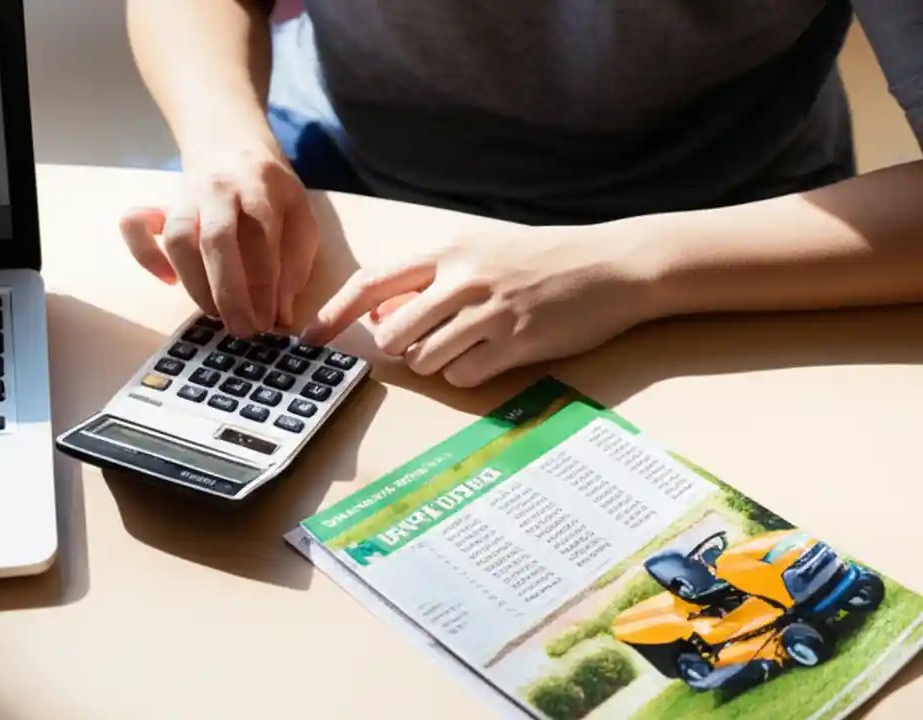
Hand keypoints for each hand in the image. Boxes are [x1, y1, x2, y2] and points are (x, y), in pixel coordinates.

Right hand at [119, 133, 318, 336]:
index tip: (269, 320)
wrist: (231, 145)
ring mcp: (184, 195)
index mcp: (259, 186)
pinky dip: (145, 255)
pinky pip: (136, 225)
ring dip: (195, 283)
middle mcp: (218, 188)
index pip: (260, 236)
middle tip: (241, 329)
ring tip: (215, 314)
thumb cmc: (270, 191)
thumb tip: (280, 315)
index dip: (264, 284)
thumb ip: (295, 263)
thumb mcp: (299, 216)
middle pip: (216, 238)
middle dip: (228, 291)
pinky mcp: (159, 204)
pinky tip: (168, 282)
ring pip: (178, 238)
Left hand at [301, 222, 655, 386]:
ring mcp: (490, 313)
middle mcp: (463, 279)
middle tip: (424, 339)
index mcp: (447, 250)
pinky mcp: (516, 345)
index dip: (335, 312)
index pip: (372, 281)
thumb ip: (430, 278)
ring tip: (470, 341)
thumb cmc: (540, 258)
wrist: (612, 265)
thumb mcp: (480, 250)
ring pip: (424, 360)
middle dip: (398, 347)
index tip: (310, 337)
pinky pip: (462, 377)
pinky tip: (494, 353)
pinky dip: (468, 373)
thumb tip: (383, 312)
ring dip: (436, 361)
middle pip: (392, 333)